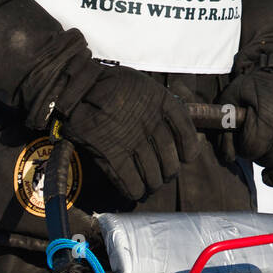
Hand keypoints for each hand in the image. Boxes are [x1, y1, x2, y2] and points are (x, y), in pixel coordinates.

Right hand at [61, 64, 200, 201]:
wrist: (82, 81)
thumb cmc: (112, 82)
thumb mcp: (144, 86)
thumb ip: (160, 106)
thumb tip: (173, 130)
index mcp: (163, 103)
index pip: (186, 134)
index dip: (189, 150)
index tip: (187, 158)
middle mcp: (152, 123)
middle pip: (170, 162)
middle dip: (168, 174)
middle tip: (163, 176)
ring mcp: (133, 139)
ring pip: (153, 175)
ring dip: (153, 185)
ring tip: (150, 186)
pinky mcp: (113, 152)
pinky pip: (131, 180)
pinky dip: (134, 190)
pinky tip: (135, 192)